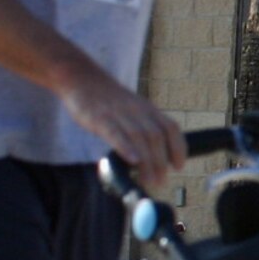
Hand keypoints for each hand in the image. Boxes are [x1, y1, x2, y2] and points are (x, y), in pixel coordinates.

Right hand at [57, 69, 186, 192]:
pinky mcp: (99, 117)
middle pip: (156, 137)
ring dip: (147, 162)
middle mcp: (137, 110)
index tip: (179, 166)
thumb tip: (153, 157)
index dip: (178, 148)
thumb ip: (144, 128)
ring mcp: (118, 113)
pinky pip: (115, 133)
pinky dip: (126, 147)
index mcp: (148, 109)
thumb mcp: (133, 108)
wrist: (80, 77)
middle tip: (161, 182)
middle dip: (161, 162)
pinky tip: (133, 161)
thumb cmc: (108, 100)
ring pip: (139, 137)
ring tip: (149, 181)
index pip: (171, 128)